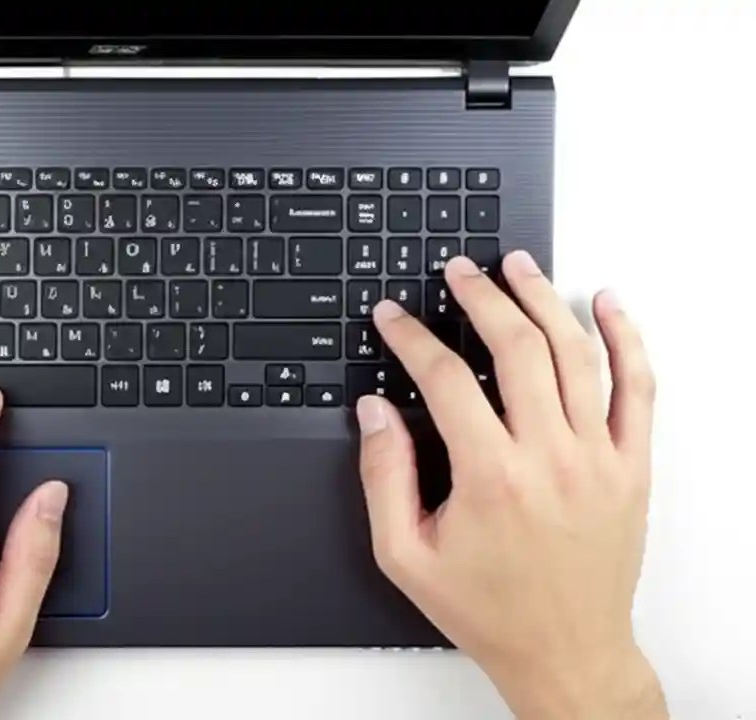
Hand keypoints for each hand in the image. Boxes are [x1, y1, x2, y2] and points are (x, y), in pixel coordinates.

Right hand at [357, 252, 665, 718]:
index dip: (411, 337)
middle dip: (480, 297)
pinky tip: (607, 305)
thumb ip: (384, 476)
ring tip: (517, 266)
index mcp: (490, 477)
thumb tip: (374, 412)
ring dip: (543, 299)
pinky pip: (637, 387)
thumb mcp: (406, 554)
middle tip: (457, 272)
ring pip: (575, 353)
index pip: (445, 377)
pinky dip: (626, 338)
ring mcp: (598, 458)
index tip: (393, 317)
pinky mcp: (631, 466)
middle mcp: (549, 458)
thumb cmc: (489, 609)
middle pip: (516, 347)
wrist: (565, 653)